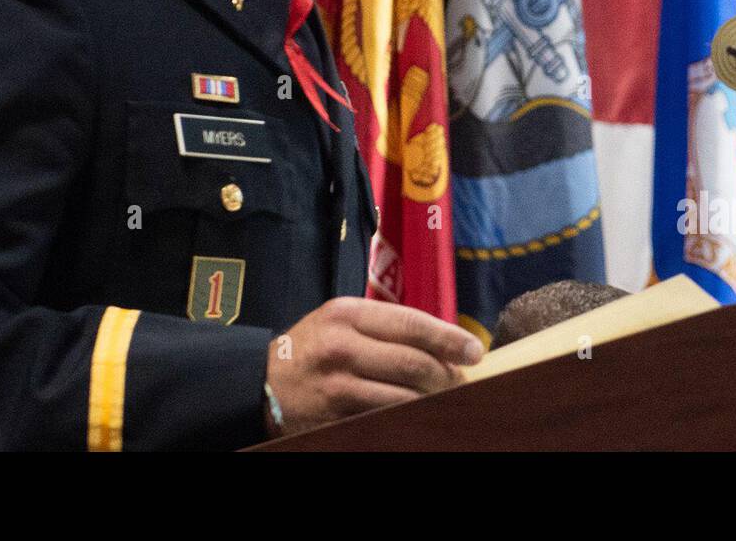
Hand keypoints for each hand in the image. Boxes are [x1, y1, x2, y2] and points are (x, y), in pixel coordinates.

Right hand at [264, 296, 483, 436]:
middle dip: (446, 376)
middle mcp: (342, 347)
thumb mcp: (340, 320)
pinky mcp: (335, 419)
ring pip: (404, 398)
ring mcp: (338, 386)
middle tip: (463, 381)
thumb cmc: (312, 347)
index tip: (474, 350)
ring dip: (432, 401)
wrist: (262, 383)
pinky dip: (409, 419)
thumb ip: (383, 325)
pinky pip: (385, 420)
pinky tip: (420, 416)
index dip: (448, 338)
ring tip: (445, 400)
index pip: (411, 324)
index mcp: (347, 315)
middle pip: (413, 364)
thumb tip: (441, 340)